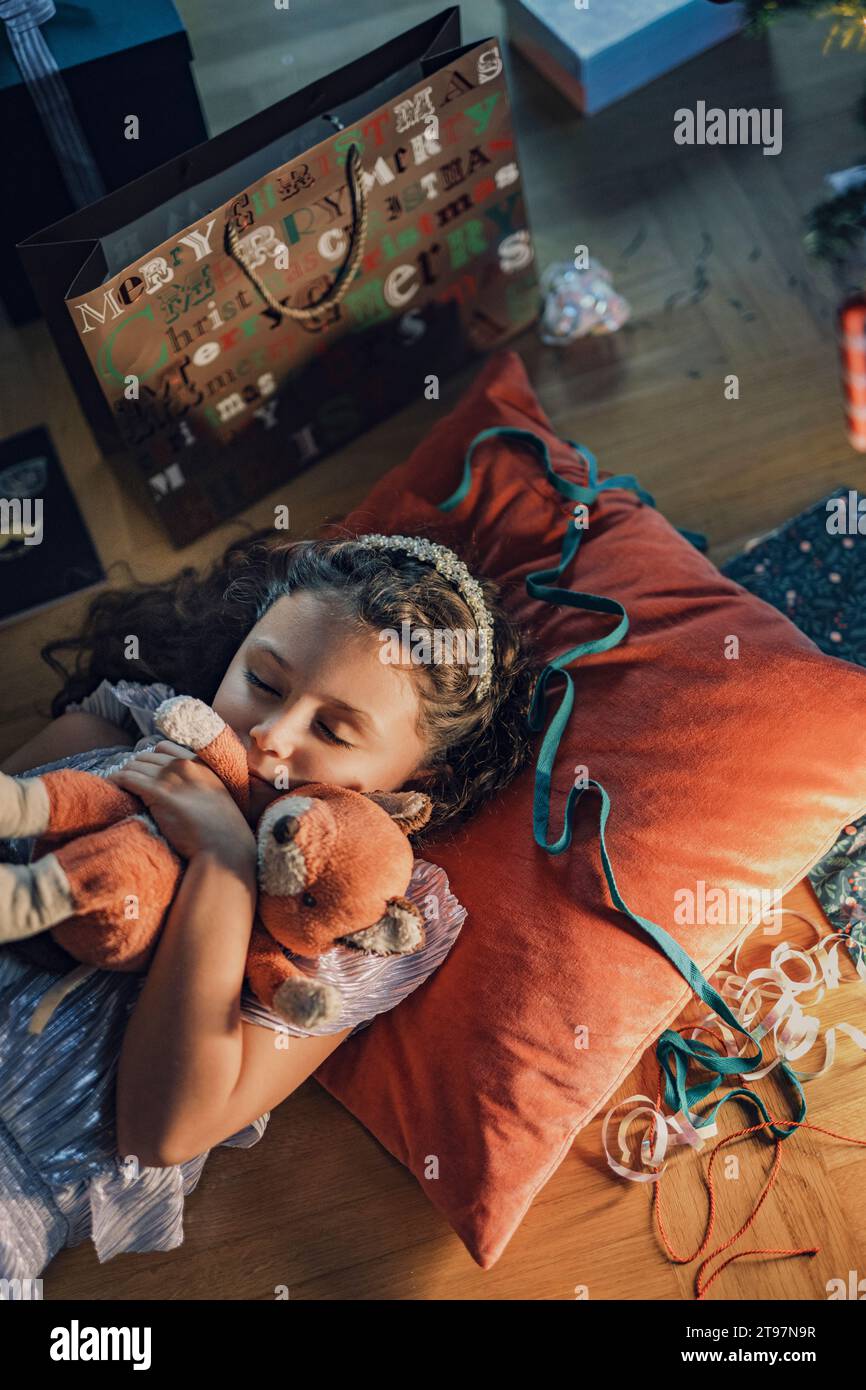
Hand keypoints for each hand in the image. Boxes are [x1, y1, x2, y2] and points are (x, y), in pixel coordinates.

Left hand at [107, 740, 256, 865]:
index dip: (152, 759)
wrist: (224, 847)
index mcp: (200, 764)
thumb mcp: (217, 796)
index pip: (165, 748)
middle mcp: (184, 765)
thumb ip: (200, 786)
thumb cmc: (222, 830)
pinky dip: (116, 780)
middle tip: (130, 782)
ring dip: (124, 774)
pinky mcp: (156, 794)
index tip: (148, 772)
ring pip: (134, 765)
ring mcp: (170, 778)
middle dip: (136, 768)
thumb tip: (182, 791)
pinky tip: (111, 785)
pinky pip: (127, 778)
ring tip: (119, 786)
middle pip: (146, 757)